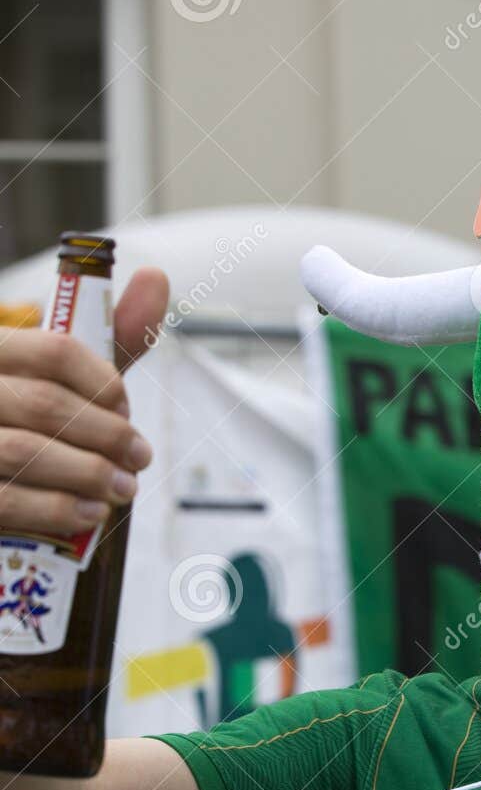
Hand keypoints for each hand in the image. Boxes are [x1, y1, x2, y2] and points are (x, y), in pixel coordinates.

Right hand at [0, 266, 168, 540]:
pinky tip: (90, 512)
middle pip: (45, 405)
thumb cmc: (31, 418)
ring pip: (25, 452)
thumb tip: (156, 277)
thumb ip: (107, 339)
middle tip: (140, 458)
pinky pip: (8, 502)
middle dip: (107, 436)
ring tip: (124, 488)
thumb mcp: (62, 374)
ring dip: (90, 474)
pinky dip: (58, 509)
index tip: (126, 409)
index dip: (102, 382)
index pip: (53, 350)